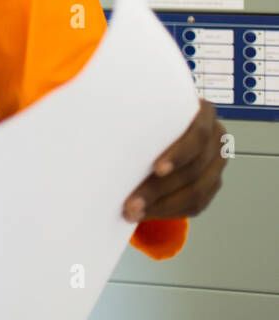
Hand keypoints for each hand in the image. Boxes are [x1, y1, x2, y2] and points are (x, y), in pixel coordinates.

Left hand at [123, 100, 226, 222]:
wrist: (160, 125)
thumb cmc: (148, 114)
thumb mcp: (143, 106)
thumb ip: (135, 115)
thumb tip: (102, 127)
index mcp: (202, 113)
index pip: (197, 135)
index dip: (179, 154)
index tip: (156, 169)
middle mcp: (215, 138)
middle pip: (193, 168)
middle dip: (158, 189)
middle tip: (131, 203)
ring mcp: (216, 163)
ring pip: (196, 192)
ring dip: (162, 206)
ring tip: (134, 212)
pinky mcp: (212, 183)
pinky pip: (196, 204)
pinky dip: (170, 211)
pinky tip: (148, 213)